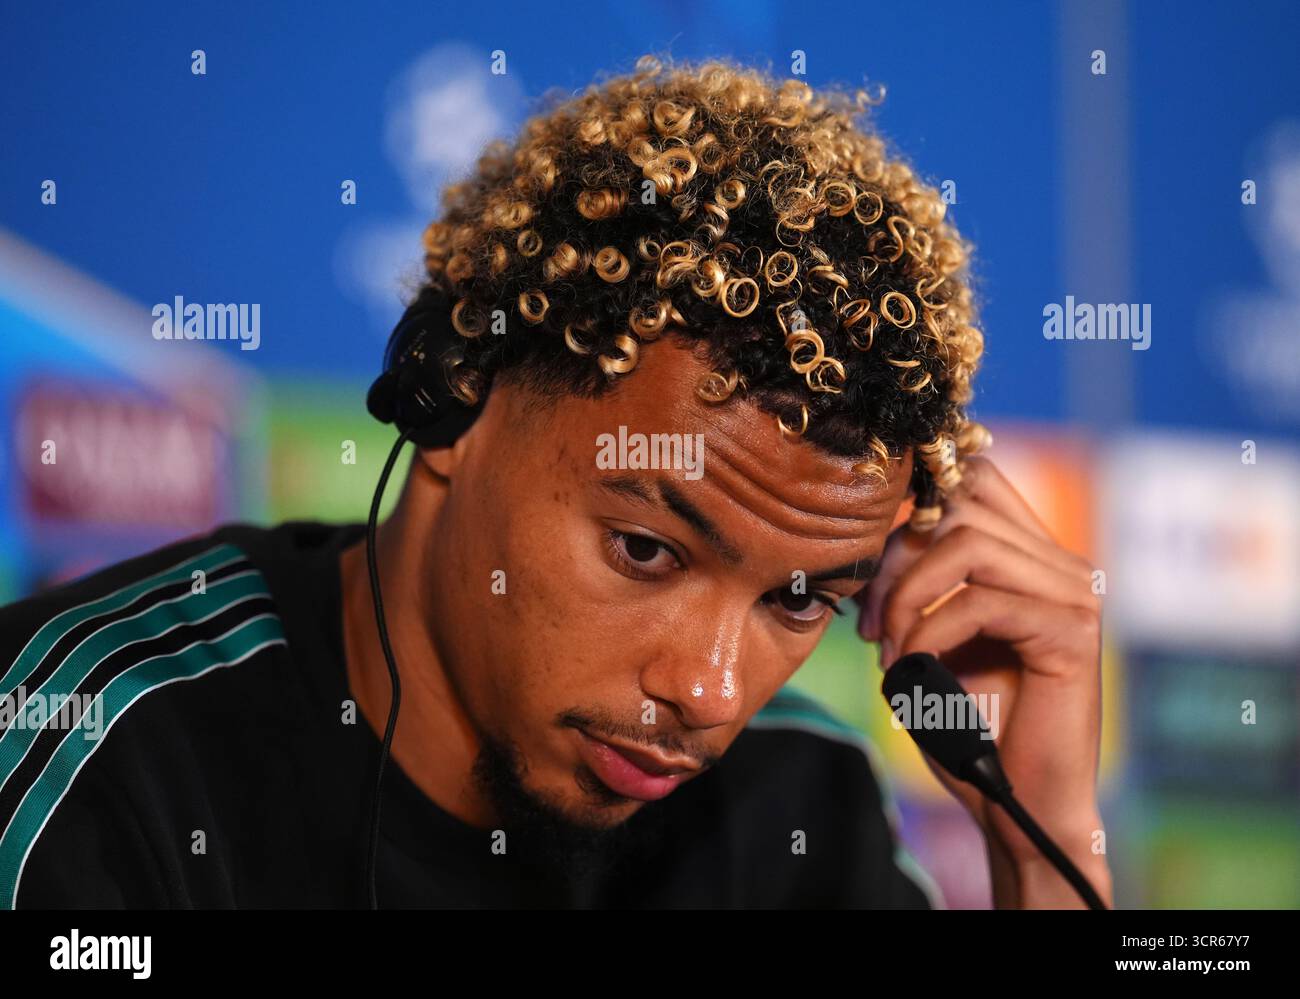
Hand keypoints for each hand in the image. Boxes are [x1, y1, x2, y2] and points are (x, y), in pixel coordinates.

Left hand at [855, 456, 1110, 907]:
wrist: (1015, 806)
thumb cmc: (966, 725)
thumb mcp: (927, 638)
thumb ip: (916, 581)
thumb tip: (865, 535)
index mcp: (1033, 559)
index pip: (973, 478)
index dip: (909, 507)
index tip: (868, 575)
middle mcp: (1061, 564)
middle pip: (959, 504)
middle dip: (894, 557)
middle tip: (867, 624)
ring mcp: (1073, 595)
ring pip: (966, 542)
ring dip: (907, 596)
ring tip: (889, 650)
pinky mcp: (1070, 633)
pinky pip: (979, 601)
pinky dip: (929, 632)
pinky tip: (914, 669)